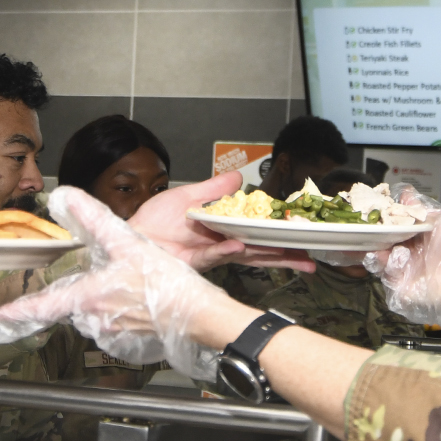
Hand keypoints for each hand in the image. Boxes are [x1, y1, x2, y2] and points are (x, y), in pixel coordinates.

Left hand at [0, 187, 234, 377]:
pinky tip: (144, 306)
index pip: (42, 307)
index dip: (17, 313)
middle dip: (88, 293)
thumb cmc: (165, 284)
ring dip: (109, 305)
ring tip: (135, 290)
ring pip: (97, 317)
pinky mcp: (129, 347)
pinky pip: (117, 330)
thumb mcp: (127, 242)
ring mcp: (111, 337)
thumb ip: (92, 220)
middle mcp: (93, 321)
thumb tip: (64, 197)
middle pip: (76, 306)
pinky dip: (126, 317)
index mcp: (87, 297)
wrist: (198, 317)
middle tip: (118, 279)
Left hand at [130, 171, 313, 272]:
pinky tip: (240, 246)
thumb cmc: (154, 222)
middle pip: (259, 248)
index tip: (300, 232)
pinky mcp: (195, 262)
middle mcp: (221, 244)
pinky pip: (215, 255)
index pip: (256, 231)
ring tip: (290, 255)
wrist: (131, 238)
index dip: (278, 233)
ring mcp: (210, 254)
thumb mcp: (188, 197)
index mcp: (222, 229)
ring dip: (267, 255)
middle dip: (285, 254)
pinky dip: (227, 250)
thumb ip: (213, 189)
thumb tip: (239, 177)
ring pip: (245, 255)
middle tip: (310, 256)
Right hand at [364, 192, 440, 338]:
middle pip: (380, 245)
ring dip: (377, 252)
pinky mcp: (402, 288)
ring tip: (381, 246)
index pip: (390, 229)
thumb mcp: (439, 219)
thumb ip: (418, 208)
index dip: (380, 222)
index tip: (372, 214)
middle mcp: (408, 254)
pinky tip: (393, 258)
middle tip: (368, 230)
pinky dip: (387, 267)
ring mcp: (404, 271)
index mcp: (415, 238)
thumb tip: (405, 192)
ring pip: (380, 261)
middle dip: (373, 238)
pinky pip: (387, 277)